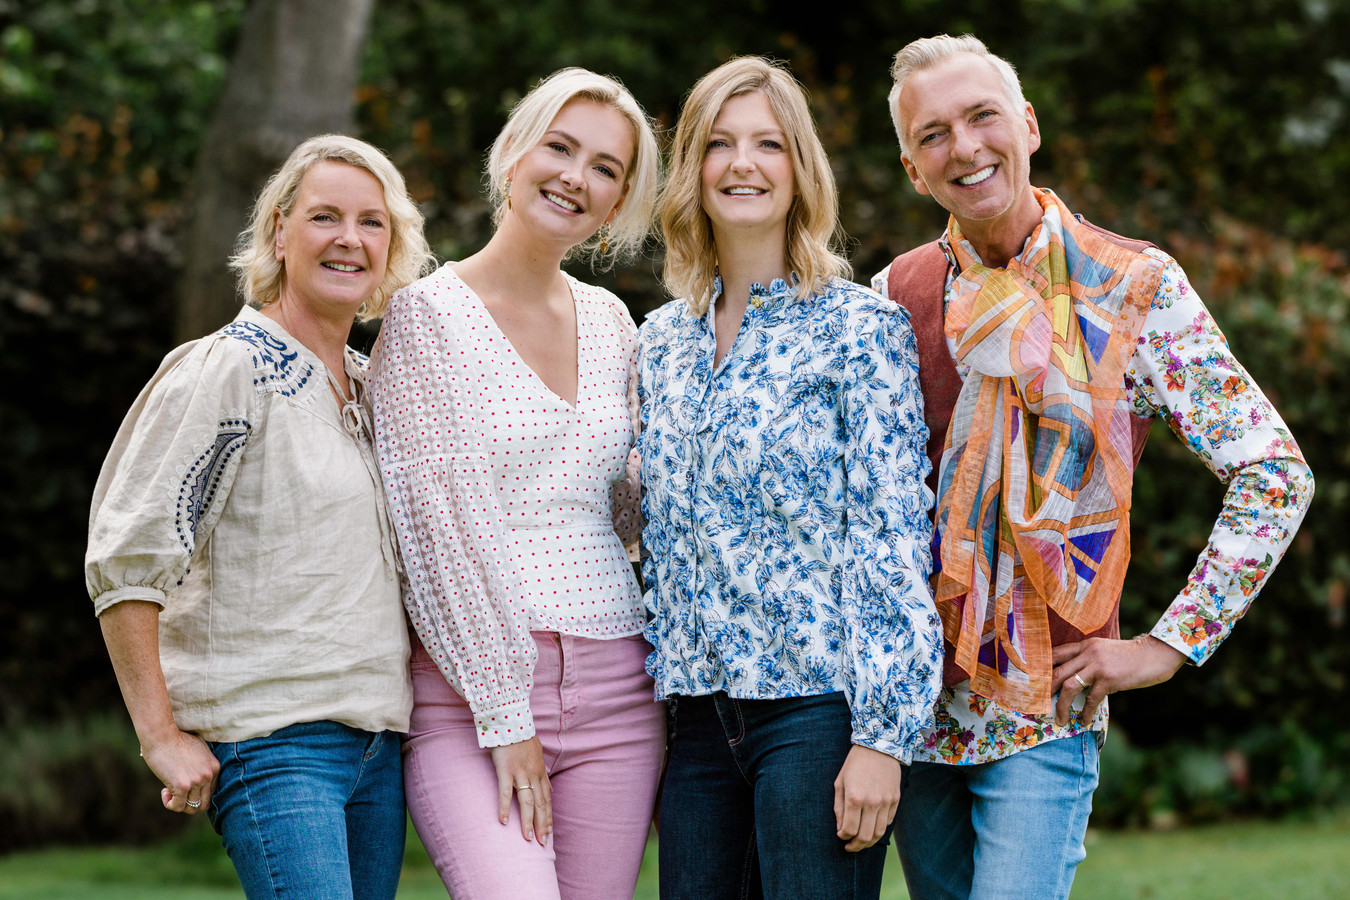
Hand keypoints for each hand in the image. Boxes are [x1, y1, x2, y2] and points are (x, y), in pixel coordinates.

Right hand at [140, 728, 219, 814]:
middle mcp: (208, 775)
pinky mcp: (182, 786)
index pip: (212, 793)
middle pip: (205, 803)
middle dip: (190, 802)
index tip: (185, 785)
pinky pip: (178, 807)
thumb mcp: (199, 750)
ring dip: (179, 803)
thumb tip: (198, 776)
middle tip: (177, 793)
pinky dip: (170, 804)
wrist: (162, 736)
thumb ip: (203, 764)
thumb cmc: (176, 740)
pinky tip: (164, 792)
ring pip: (192, 808)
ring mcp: (196, 781)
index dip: (197, 793)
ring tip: (169, 791)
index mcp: (214, 767)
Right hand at [490, 738, 551, 845]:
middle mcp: (533, 774)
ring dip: (527, 821)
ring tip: (528, 838)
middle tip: (543, 842)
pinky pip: (504, 792)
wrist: (511, 721)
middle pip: (540, 804)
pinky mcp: (505, 770)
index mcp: (540, 772)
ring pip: (526, 802)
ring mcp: (520, 773)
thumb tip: (550, 788)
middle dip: (542, 824)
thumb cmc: (523, 738)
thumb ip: (544, 774)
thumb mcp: (539, 754)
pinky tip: (503, 821)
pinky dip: (504, 807)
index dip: (548, 817)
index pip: (547, 799)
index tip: (549, 832)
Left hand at [833, 744, 901, 851]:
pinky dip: (880, 829)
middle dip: (856, 846)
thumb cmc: (855, 764)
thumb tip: (841, 829)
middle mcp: (872, 802)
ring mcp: (886, 802)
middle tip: (850, 847)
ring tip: (861, 842)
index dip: (844, 837)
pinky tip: (872, 827)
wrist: (879, 746)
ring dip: (869, 842)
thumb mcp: (840, 783)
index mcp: (855, 797)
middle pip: (866, 836)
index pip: (850, 829)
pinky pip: (889, 822)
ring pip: (880, 833)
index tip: (841, 836)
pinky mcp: (896, 800)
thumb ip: (839, 808)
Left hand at [1052, 634, 1186, 725]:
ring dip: (1062, 706)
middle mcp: (1088, 653)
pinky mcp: (1109, 679)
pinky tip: (1084, 720)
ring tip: (1060, 719)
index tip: (1033, 683)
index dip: (1041, 669)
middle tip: (1040, 706)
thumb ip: (1088, 659)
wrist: (1155, 654)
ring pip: (1068, 686)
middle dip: (1046, 691)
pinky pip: (1091, 698)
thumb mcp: (1104, 651)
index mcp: (1085, 645)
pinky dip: (1086, 712)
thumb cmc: (1130, 656)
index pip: (1055, 654)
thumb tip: (1071, 678)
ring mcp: (1098, 666)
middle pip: (1056, 672)